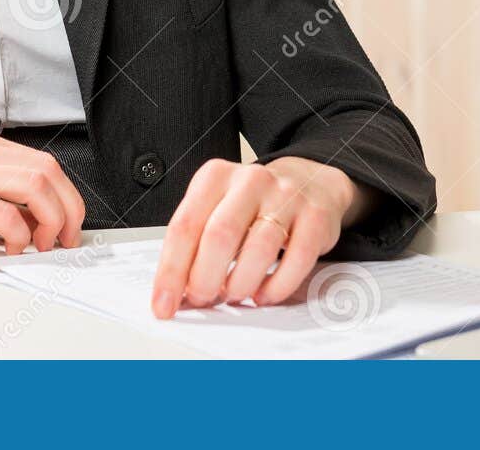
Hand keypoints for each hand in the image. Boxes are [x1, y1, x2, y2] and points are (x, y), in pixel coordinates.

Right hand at [0, 126, 86, 259]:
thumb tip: (36, 218)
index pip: (43, 163)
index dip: (67, 197)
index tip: (70, 226)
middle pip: (47, 171)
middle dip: (69, 210)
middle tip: (67, 241)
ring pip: (34, 187)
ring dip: (52, 222)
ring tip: (44, 246)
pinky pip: (5, 213)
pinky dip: (20, 235)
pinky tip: (13, 248)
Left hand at [149, 156, 370, 317]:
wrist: (307, 182)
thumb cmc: (252, 204)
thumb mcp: (216, 208)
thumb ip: (194, 244)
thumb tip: (173, 293)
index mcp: (215, 176)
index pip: (184, 226)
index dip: (171, 271)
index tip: (164, 303)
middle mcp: (250, 181)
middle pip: (219, 237)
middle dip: (205, 279)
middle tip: (202, 299)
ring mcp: (286, 196)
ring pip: (257, 250)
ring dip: (239, 285)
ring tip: (234, 294)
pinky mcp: (315, 217)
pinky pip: (295, 261)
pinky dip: (275, 287)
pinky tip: (264, 293)